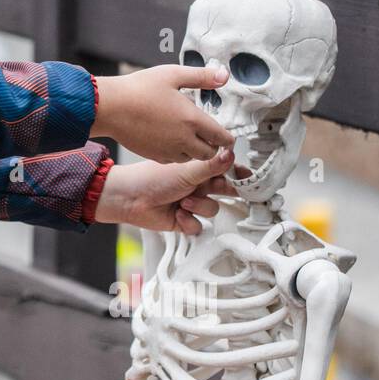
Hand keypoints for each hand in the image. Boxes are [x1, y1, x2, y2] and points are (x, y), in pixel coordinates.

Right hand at [90, 65, 235, 162]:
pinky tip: (169, 139)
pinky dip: (176, 153)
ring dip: (194, 150)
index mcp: (192, 120)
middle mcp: (183, 140)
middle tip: (207, 134)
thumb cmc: (138, 89)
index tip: (226, 134)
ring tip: (186, 135)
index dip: (227, 137)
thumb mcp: (173, 74)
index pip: (221, 137)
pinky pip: (173, 160)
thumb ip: (202, 77)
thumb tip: (223, 76)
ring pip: (191, 158)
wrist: (109, 107)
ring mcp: (168, 150)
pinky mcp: (154, 155)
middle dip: (212, 145)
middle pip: (209, 153)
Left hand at [93, 148, 236, 235]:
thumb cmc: (152, 178)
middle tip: (219, 190)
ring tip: (184, 201)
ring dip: (200, 207)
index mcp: (197, 168)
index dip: (237, 174)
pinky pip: (198, 225)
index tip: (248, 177)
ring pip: (212, 209)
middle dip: (222, 192)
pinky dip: (189, 221)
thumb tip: (231, 154)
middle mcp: (196, 184)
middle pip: (223, 191)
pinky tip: (177, 214)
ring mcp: (190, 202)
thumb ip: (211, 166)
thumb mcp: (186, 171)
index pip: (224, 170)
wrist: (130, 199)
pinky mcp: (183, 220)